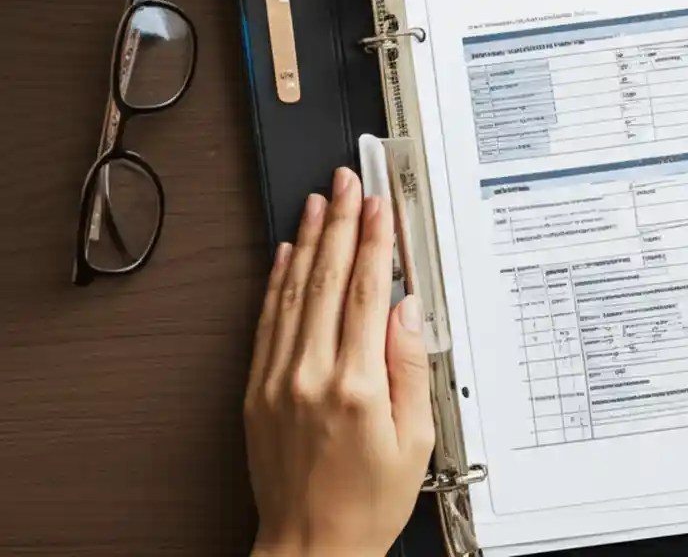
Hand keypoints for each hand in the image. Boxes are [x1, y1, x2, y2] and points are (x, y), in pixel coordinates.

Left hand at [244, 167, 434, 556]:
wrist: (310, 545)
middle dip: (341, 221)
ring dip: (308, 240)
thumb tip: (406, 312)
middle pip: (327, 279)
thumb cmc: (367, 501)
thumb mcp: (415, 440)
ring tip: (318, 201)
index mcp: (356, 386)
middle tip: (347, 181)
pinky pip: (267, 322)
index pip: (366, 292)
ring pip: (293, 292)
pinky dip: (277, 281)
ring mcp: (278, 380)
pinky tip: (287, 254)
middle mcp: (310, 375)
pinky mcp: (257, 390)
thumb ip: (410, 369)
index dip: (374, 241)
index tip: (380, 206)